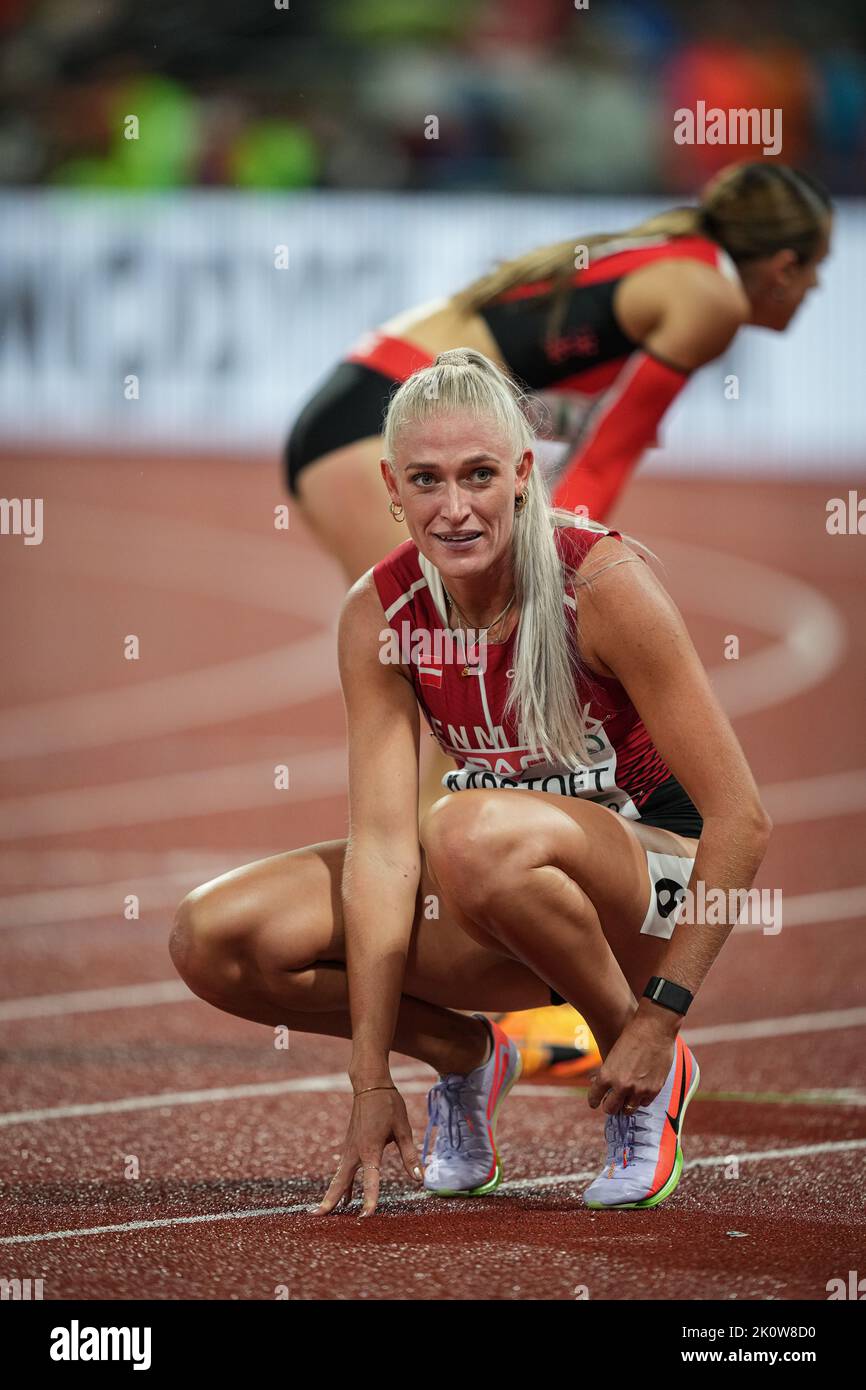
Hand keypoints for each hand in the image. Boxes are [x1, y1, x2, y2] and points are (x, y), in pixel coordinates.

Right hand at [314, 1086, 423, 1218]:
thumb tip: (420, 1179)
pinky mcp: (350, 1146)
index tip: (366, 1216)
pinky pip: (344, 1170)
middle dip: (330, 1200)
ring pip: (339, 1177)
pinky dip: (341, 1185)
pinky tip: (345, 1198)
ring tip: (323, 1214)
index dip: (370, 1199)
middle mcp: (355, 1151)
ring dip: (332, 1195)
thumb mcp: (403, 1129)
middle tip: (317, 1217)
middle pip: (340, 1181)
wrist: (369, 1084)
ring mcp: (350, 1148)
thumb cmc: (388, 1104)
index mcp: (370, 1148)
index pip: (370, 1180)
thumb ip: (410, 1156)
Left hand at [587, 1013, 674, 1115]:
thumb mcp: (613, 1055)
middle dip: (609, 1106)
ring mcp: (638, 1089)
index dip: (594, 1101)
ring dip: (626, 1105)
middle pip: (611, 1108)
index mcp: (607, 1075)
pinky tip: (640, 1093)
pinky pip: (644, 1103)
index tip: (595, 1102)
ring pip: (628, 1109)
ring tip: (626, 1100)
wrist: (653, 1029)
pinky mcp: (654, 1089)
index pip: (594, 1097)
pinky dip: (641, 1099)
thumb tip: (602, 1083)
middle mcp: (621, 1085)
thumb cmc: (631, 1036)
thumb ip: (609, 1073)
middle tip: (611, 1103)